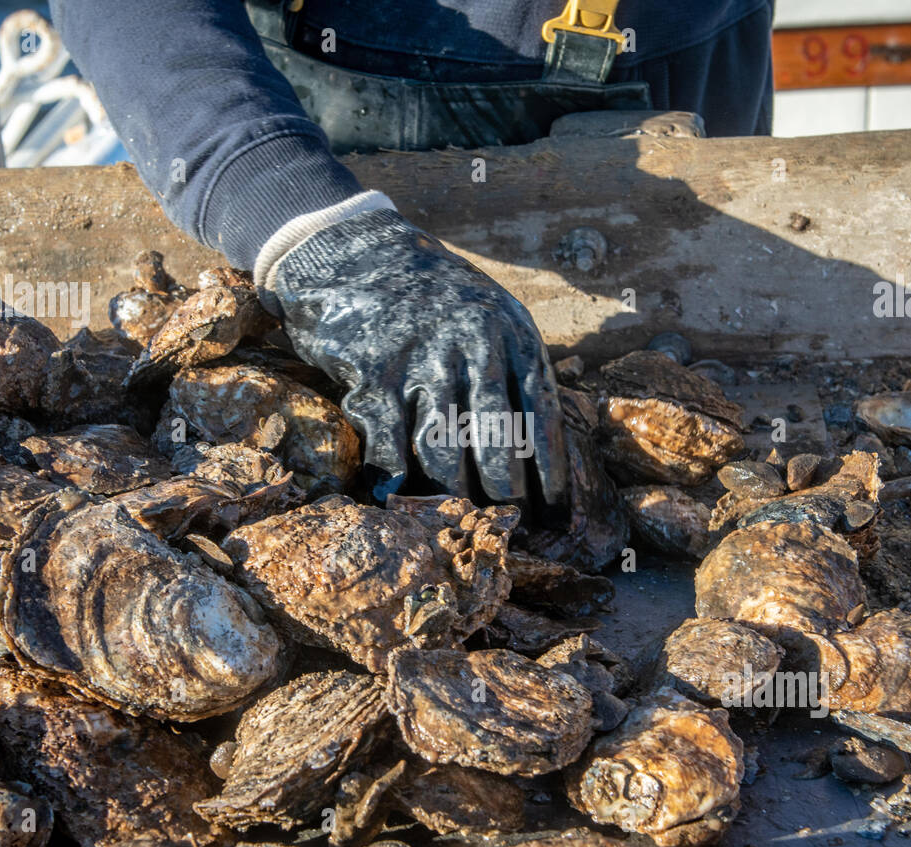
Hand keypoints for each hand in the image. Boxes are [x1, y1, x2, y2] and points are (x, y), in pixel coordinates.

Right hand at [270, 208, 567, 507]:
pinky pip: (389, 444)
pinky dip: (392, 480)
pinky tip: (396, 500)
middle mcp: (473, 347)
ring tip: (457, 524)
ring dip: (452, 497)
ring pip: (444, 451)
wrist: (354, 251)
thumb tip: (539, 451)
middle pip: (496, 444)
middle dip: (504, 499)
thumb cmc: (433, 297)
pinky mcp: (373, 373)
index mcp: (512, 336)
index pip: (541, 420)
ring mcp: (422, 359)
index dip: (551, 477)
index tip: (556, 517)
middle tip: (505, 531)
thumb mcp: (491, 316)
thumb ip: (516, 370)